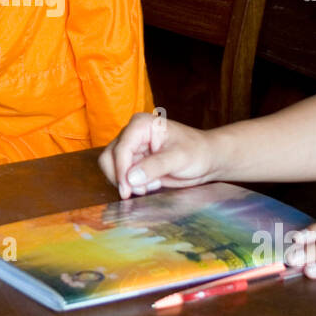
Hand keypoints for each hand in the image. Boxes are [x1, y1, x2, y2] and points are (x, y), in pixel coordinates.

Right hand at [98, 111, 219, 198]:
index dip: (121, 170)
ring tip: (151, 185)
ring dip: (127, 183)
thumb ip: (155, 166)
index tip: (128, 190)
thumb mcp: (179, 158)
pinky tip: (152, 184)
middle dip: (121, 177)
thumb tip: (131, 178)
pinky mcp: (134, 162)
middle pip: (109, 158)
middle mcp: (132, 134)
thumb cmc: (197, 152)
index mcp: (141, 125)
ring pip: (112, 168)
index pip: (121, 149)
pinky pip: (122, 176)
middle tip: (140, 190)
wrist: (206, 160)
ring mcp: (131, 149)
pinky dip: (133, 185)